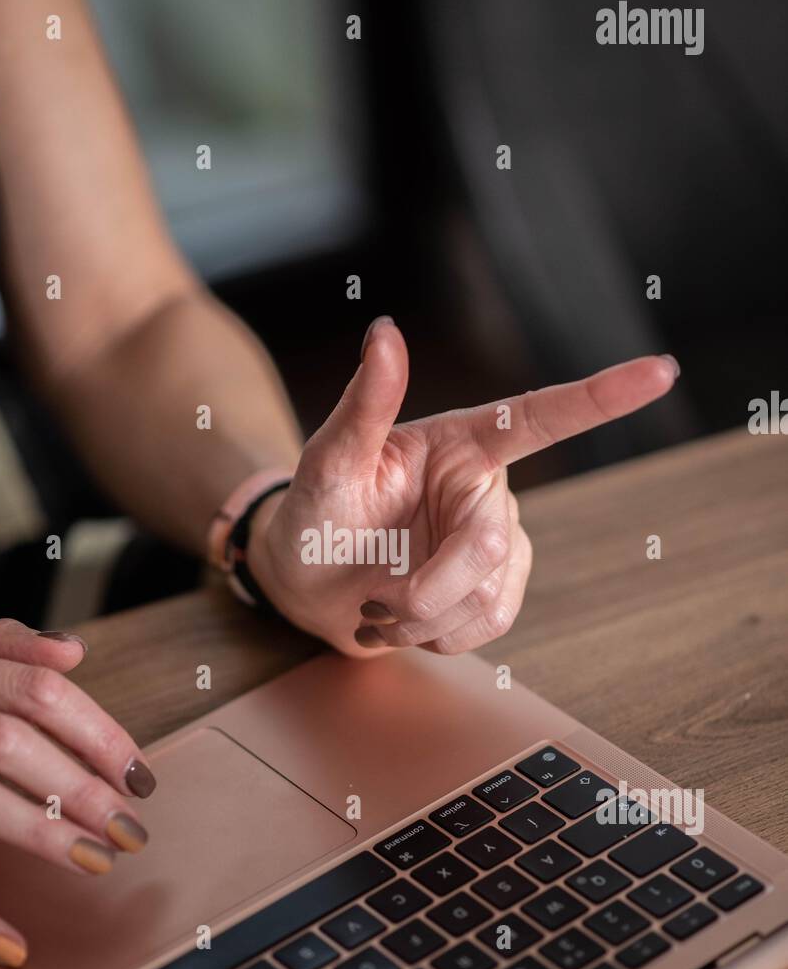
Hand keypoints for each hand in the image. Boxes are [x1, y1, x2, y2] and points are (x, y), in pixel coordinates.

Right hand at [0, 621, 155, 964]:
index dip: (96, 732)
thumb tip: (74, 650)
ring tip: (96, 861)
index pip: (36, 691)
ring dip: (36, 831)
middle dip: (78, 787)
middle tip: (131, 829)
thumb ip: (5, 648)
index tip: (139, 776)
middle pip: (6, 741)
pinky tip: (8, 944)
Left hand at [248, 318, 678, 656]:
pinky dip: (437, 637)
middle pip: (491, 546)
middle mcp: (488, 489)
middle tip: (377, 602)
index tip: (661, 371)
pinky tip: (405, 622)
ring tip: (379, 606)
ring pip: (490, 597)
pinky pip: (487, 626)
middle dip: (429, 589)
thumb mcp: (326, 461)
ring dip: (424, 619)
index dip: (601, 397)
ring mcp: (496, 542)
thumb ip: (363, 406)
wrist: (307, 585)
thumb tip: (384, 331)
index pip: (538, 418)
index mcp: (460, 445)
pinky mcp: (492, 589)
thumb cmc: (314, 511)